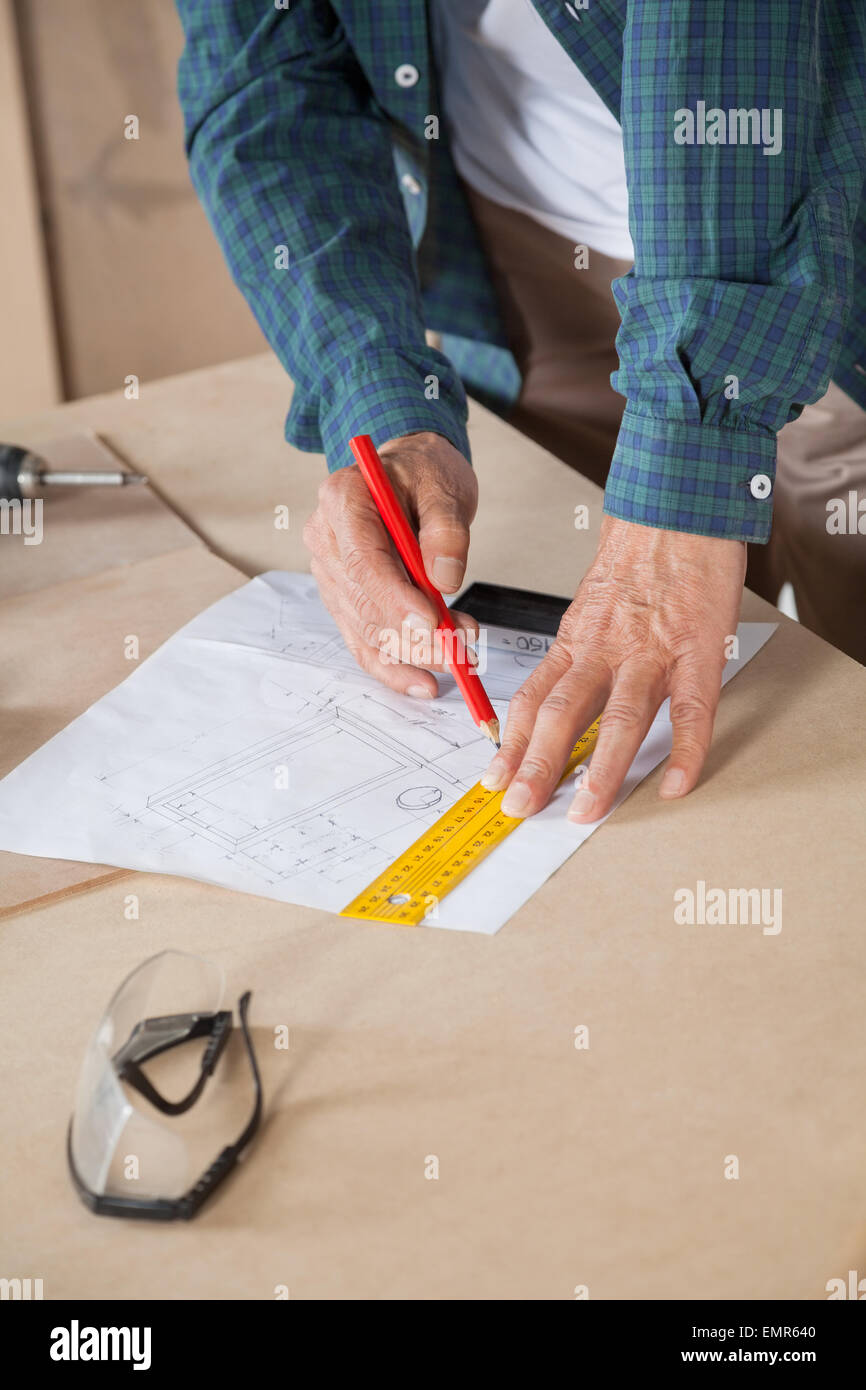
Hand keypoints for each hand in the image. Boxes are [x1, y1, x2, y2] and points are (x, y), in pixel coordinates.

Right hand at [303, 431, 477, 695]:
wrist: (407, 475)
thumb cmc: (422, 474)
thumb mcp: (445, 486)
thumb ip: (446, 531)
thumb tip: (444, 580)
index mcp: (342, 499)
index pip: (364, 559)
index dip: (396, 597)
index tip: (433, 623)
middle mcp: (325, 538)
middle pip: (365, 601)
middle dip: (414, 635)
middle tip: (461, 649)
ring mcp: (329, 573)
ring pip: (366, 629)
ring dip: (413, 653)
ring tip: (459, 657)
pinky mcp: (343, 599)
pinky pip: (363, 642)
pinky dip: (394, 668)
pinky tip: (423, 683)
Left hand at [482, 516, 746, 819]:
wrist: (679, 506)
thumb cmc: (639, 556)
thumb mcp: (592, 604)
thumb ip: (579, 649)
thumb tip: (558, 693)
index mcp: (576, 641)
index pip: (531, 699)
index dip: (510, 743)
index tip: (495, 778)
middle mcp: (605, 650)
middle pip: (562, 715)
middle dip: (538, 766)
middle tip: (520, 808)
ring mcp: (652, 652)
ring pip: (619, 719)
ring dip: (600, 770)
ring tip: (586, 811)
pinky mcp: (698, 651)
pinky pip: (692, 711)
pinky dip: (685, 752)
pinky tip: (674, 785)